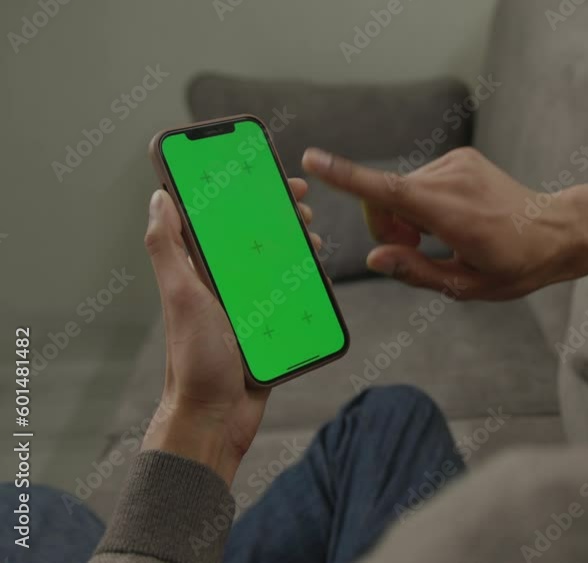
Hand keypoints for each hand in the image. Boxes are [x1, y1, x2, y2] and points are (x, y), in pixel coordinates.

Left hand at [140, 178, 315, 484]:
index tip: (269, 178)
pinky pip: (292, 300)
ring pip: (278, 266)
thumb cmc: (194, 361)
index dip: (244, 195)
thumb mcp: (181, 297)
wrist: (217, 418)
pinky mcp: (269, 329)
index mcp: (200, 272)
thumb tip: (159, 197)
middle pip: (255, 240)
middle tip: (302, 209)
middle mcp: (223, 286)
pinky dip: (306, 286)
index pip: (221, 221)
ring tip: (313, 243)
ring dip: (297, 249)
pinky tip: (318, 278)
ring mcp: (248, 307)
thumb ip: (167, 248)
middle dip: (279, 218)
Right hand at [301, 147, 587, 300]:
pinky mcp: (462, 158)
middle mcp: (451, 178)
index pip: (387, 191)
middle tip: (413, 253)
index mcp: (451, 213)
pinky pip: (422, 181)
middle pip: (386, 198)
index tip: (312, 160)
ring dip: (407, 215)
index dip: (346, 177)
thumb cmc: (515, 265)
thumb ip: (415, 271)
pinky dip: (422, 202)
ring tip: (440, 239)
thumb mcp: (466, 284)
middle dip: (386, 226)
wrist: (557, 231)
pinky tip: (450, 221)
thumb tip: (374, 258)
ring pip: (403, 190)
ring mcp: (458, 163)